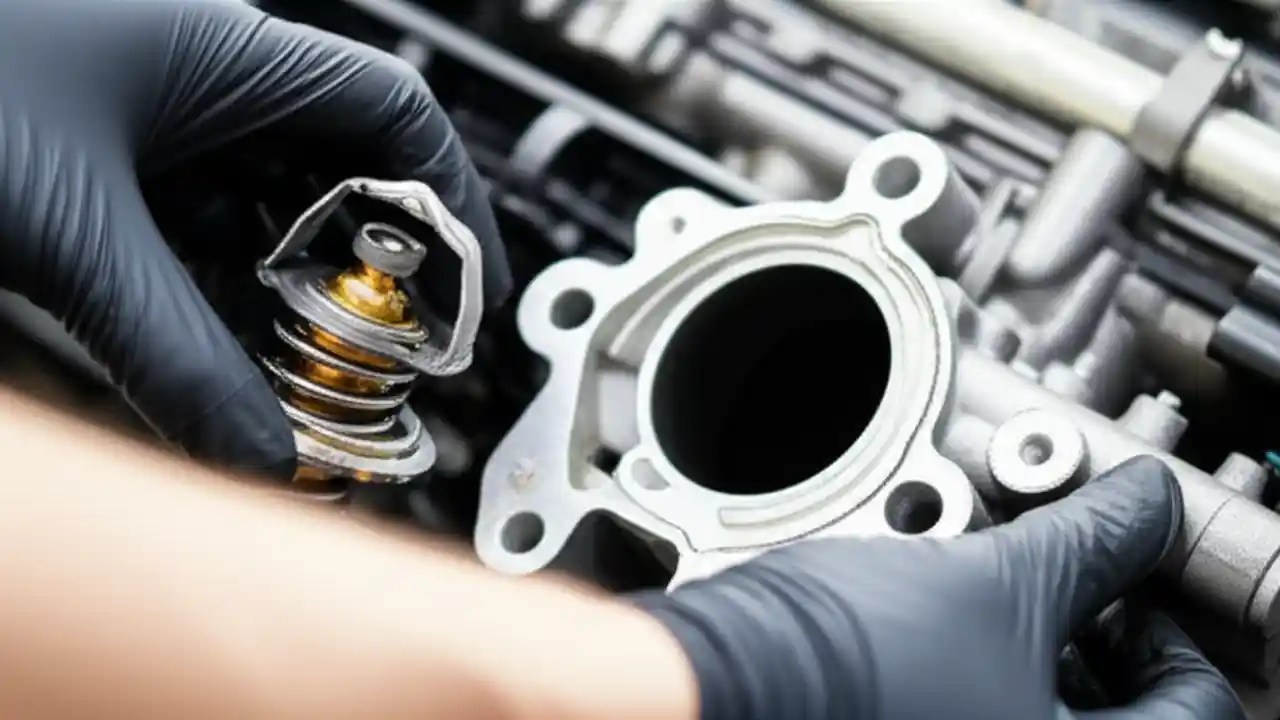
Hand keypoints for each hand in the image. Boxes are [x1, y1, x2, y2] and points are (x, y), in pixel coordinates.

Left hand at [0, 1, 509, 475]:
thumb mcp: (66, 234)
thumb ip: (172, 354)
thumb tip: (260, 454)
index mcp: (226, 49)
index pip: (395, 114)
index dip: (453, 205)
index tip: (473, 295)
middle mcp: (200, 71)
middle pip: (339, 166)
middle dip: (374, 264)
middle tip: (393, 350)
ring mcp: (147, 108)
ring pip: (262, 202)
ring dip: (290, 284)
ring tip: (308, 363)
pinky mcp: (99, 148)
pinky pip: (192, 219)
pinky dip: (216, 284)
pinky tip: (212, 342)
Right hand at [637, 457, 1245, 718]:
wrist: (708, 676)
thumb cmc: (835, 654)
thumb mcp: (992, 578)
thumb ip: (1092, 540)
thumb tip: (1144, 503)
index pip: (1189, 708)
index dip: (1167, 627)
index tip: (1130, 575)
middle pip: (1109, 707)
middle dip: (1090, 621)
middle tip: (1059, 559)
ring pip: (1032, 700)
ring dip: (1029, 629)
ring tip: (988, 565)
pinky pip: (969, 701)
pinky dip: (973, 651)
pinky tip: (938, 598)